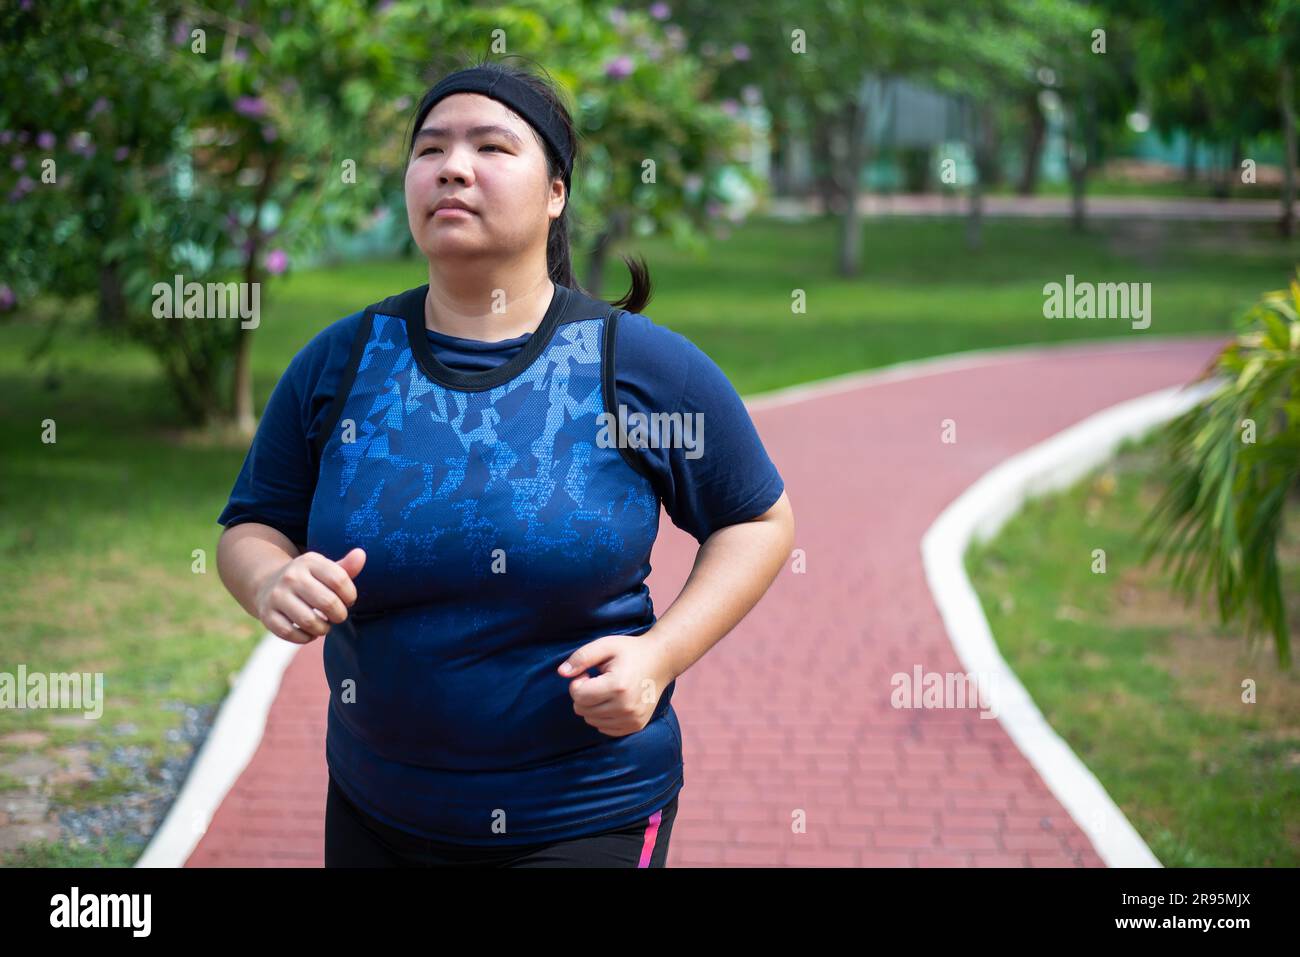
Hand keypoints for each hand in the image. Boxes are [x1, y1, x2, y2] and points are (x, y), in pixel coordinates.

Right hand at [255, 547, 365, 643]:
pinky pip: (291, 633)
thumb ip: (346, 567)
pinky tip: (310, 632)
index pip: (339, 580)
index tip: (348, 600)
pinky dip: (305, 638)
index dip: (350, 595)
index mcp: (309, 561)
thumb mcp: (325, 569)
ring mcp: (277, 596)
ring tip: (325, 625)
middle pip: (327, 602)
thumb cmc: (309, 579)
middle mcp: (291, 576)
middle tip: (338, 616)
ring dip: (324, 628)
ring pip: (309, 621)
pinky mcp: (267, 614)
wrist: (268, 584)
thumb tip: (361, 555)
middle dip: (340, 614)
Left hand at [557, 633, 676, 736]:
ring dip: (592, 706)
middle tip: (597, 680)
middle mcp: (626, 707)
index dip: (577, 682)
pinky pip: (604, 729)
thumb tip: (561, 673)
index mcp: (618, 686)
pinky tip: (614, 700)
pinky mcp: (636, 726)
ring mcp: (632, 719)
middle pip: (582, 710)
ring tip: (606, 689)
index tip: (588, 672)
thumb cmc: (630, 651)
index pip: (578, 695)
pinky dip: (603, 716)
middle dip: (583, 694)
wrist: (661, 661)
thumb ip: (581, 657)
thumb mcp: (605, 646)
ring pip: (591, 721)